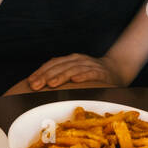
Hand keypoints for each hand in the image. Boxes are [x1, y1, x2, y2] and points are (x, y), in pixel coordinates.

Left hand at [10, 54, 127, 92]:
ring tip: (50, 85)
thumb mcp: (75, 72)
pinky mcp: (101, 72)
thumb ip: (61, 76)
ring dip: (61, 76)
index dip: (40, 72)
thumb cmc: (91, 74)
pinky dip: (83, 76)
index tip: (30, 82)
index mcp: (70, 59)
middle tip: (35, 86)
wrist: (117, 69)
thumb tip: (40, 88)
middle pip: (60, 66)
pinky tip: (75, 81)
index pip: (52, 64)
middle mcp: (78, 60)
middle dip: (46, 76)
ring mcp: (90, 65)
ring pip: (73, 69)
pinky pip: (91, 73)